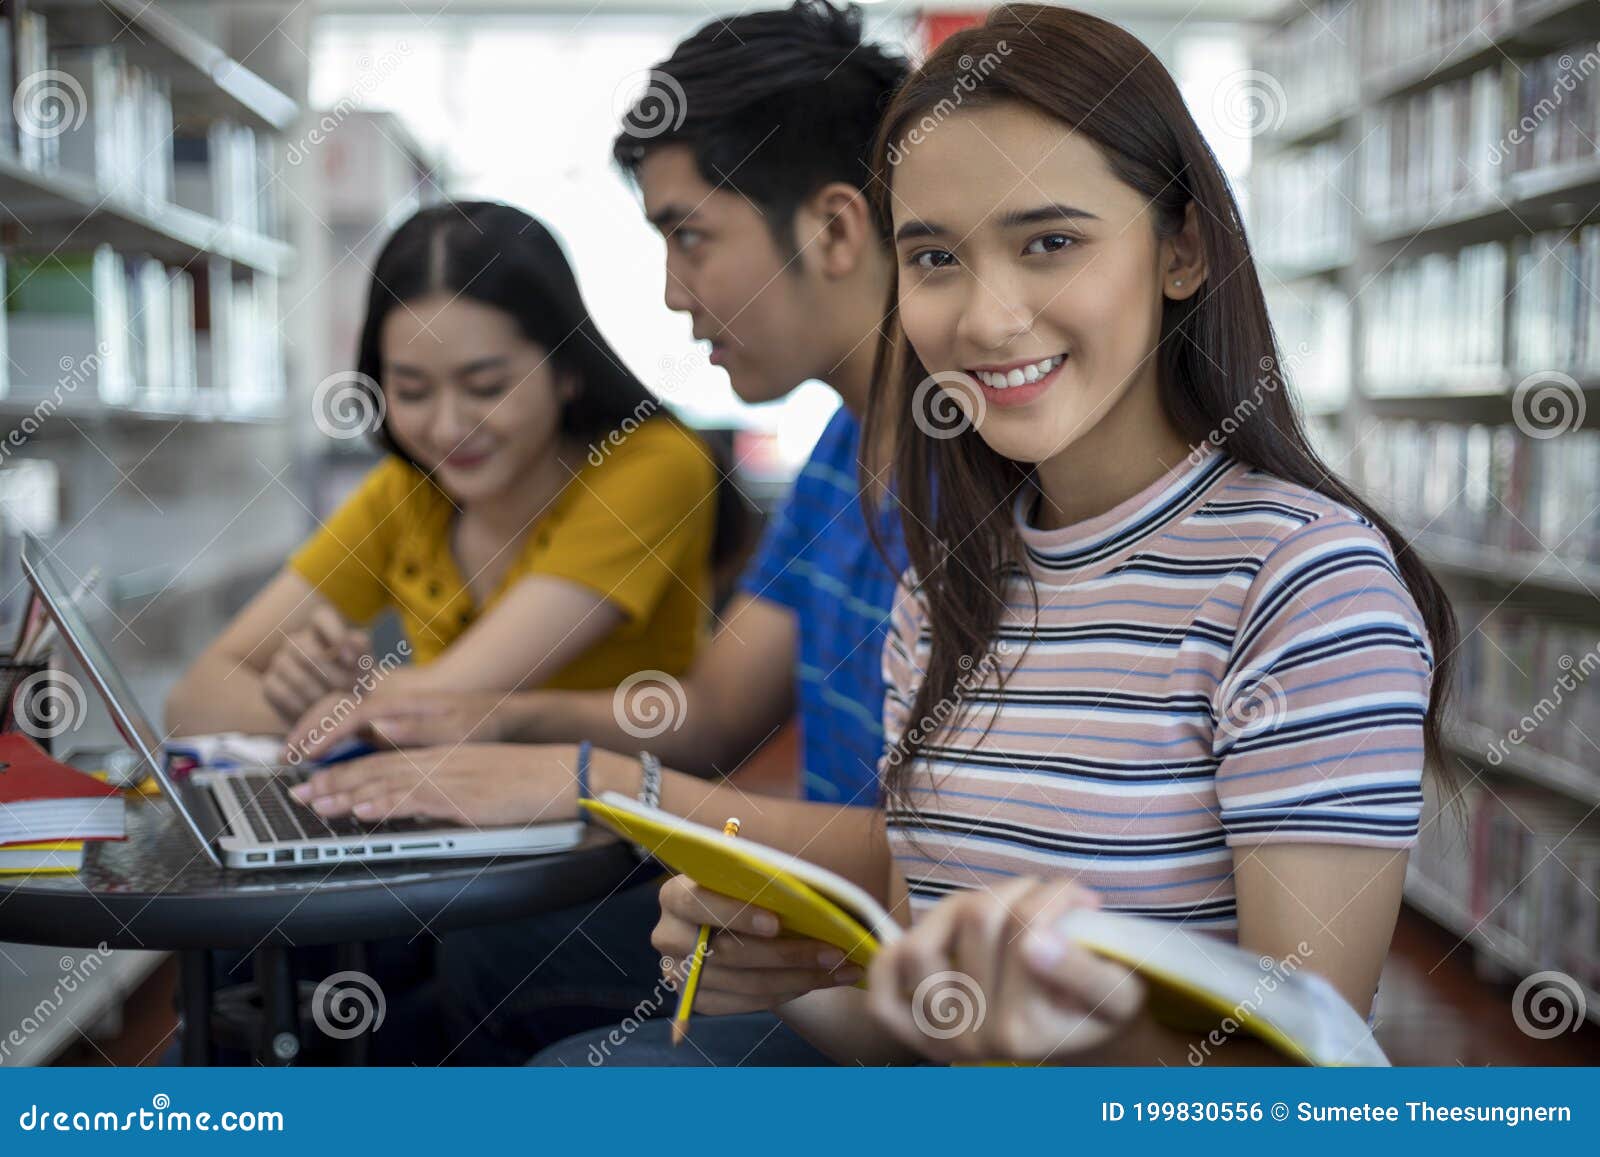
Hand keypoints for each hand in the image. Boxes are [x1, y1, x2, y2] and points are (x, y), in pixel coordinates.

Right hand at [261, 608, 369, 724]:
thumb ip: (361, 648)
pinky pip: (280, 692)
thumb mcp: (364, 664)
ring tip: (334, 704)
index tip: (351, 659)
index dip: (335, 633)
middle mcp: (298, 641)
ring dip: (317, 693)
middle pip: (307, 650)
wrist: (334, 711)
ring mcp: (280, 661)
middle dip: (332, 675)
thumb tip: (351, 641)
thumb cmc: (354, 680)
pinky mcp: (270, 683)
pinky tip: (314, 713)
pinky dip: (300, 705)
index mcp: (322, 629)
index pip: (322, 616)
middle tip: (348, 691)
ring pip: (293, 673)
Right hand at [285, 688, 510, 761]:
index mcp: (403, 702)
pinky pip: (350, 723)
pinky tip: (317, 752)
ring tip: (292, 756)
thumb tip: (377, 727)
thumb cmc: (481, 724)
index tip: (306, 753)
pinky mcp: (390, 718)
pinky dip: (328, 735)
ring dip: (312, 731)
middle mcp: (390, 700)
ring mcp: (388, 708)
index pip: (352, 713)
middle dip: (306, 729)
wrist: (501, 713)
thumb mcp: (455, 731)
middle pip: (335, 707)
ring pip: (338, 713)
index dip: (326, 733)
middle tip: (285, 757)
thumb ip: (415, 730)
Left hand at [286, 743, 578, 826]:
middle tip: (299, 796)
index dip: (346, 775)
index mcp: (442, 759)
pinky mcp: (464, 796)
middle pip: (376, 771)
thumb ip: (445, 796)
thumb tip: (416, 813)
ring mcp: (450, 778)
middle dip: (333, 784)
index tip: (316, 786)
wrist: (566, 775)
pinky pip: (418, 799)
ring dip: (347, 795)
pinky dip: (387, 803)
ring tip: (316, 804)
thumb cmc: (530, 783)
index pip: (383, 764)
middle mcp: (440, 763)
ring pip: (388, 783)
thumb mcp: (480, 785)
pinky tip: (364, 810)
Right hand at [650, 874, 862, 1015]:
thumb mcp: (745, 873)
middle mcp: (668, 936)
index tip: (777, 923)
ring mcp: (679, 974)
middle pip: (728, 952)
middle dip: (787, 954)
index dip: (737, 914)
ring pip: (744, 983)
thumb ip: (762, 878)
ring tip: (840, 970)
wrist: (724, 919)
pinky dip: (786, 992)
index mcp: (674, 896)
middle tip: (834, 952)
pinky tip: (817, 981)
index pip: (698, 903)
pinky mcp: (697, 1001)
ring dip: (798, 978)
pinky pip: (746, 1003)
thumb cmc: (741, 887)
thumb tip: (807, 890)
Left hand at [865, 877, 1145, 1063]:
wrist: (1071, 1036)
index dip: (1058, 897)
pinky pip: (883, 978)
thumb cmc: (1097, 1006)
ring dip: (963, 903)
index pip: (1026, 933)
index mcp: (1019, 1034)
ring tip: (999, 904)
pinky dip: (897, 949)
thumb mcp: (1117, 992)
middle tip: (1044, 893)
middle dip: (1019, 890)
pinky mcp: (909, 1026)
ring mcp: (935, 1032)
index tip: (1084, 896)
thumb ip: (1084, 969)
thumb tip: (1035, 942)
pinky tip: (940, 934)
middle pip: (978, 921)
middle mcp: (970, 1040)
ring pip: (925, 937)